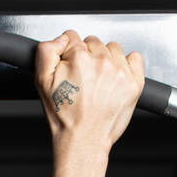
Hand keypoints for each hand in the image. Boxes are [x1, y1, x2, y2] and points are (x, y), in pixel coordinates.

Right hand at [35, 30, 144, 151]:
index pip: (72, 37)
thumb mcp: (41, 83)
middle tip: (82, 78)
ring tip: (98, 80)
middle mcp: (101, 62)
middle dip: (87, 56)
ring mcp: (120, 71)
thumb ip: (46, 52)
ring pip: (112, 49)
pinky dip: (126, 64)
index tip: (69, 65)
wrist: (83, 139)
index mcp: (78, 59)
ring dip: (106, 59)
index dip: (67, 51)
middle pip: (93, 42)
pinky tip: (115, 78)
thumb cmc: (64, 117)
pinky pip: (134, 57)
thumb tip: (61, 38)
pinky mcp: (135, 81)